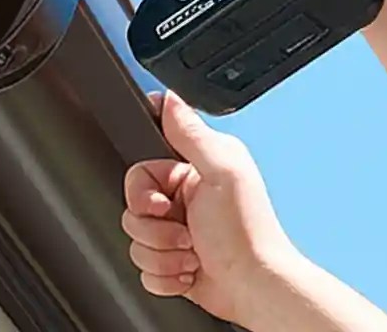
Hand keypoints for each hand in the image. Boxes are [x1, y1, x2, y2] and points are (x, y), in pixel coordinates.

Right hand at [122, 91, 297, 325]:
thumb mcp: (222, 172)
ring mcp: (176, 232)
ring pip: (136, 240)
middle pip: (133, 209)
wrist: (253, 290)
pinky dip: (165, 275)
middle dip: (155, 228)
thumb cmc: (247, 234)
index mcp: (193, 170)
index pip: (140, 169)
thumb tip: (169, 97)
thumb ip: (192, 133)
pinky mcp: (171, 262)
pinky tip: (190, 270)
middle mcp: (183, 199)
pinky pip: (143, 268)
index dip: (144, 190)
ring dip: (163, 254)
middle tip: (184, 231)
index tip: (162, 202)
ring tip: (192, 253)